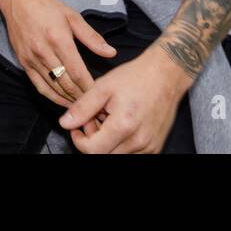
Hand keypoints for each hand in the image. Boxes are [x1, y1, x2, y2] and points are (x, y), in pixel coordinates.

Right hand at [1, 0, 116, 108]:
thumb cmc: (47, 6)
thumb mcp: (73, 16)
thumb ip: (92, 37)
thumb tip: (111, 53)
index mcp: (58, 39)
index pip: (78, 72)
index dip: (90, 88)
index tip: (102, 97)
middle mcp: (44, 52)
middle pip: (66, 84)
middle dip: (82, 98)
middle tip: (96, 108)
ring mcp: (32, 59)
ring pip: (53, 88)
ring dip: (69, 101)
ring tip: (84, 108)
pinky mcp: (23, 63)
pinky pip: (39, 86)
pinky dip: (52, 97)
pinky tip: (63, 102)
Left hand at [60, 46, 191, 152]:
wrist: (166, 75)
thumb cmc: (135, 77)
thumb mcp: (103, 87)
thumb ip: (83, 108)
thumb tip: (65, 123)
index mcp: (123, 126)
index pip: (92, 151)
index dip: (79, 140)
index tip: (77, 127)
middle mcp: (138, 141)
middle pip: (104, 155)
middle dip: (92, 141)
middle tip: (93, 120)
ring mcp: (149, 147)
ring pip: (117, 155)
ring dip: (106, 143)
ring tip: (107, 120)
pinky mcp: (155, 147)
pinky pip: (131, 154)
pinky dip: (120, 144)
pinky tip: (120, 125)